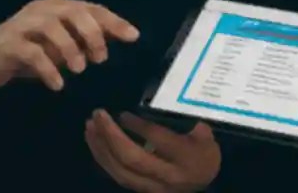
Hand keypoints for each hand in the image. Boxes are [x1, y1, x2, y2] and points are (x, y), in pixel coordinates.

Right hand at [0, 0, 138, 90]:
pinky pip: (32, 54)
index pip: (91, 8)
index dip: (113, 21)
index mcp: (57, 7)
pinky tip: (57, 84)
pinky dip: (48, 69)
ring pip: (52, 27)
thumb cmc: (25, 53)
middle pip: (74, 12)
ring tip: (79, 70)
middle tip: (100, 58)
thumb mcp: (57, 46)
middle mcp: (41, 10)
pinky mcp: (9, 44)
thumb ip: (81, 41)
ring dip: (70, 49)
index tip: (134, 36)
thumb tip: (112, 41)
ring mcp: (23, 25)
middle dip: (92, 34)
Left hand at [85, 110, 220, 192]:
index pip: (159, 142)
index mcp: (186, 160)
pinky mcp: (140, 190)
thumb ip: (193, 126)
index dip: (139, 127)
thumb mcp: (208, 138)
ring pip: (119, 170)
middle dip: (111, 135)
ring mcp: (152, 188)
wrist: (204, 185)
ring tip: (89, 126)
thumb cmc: (204, 156)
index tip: (122, 114)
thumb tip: (176, 113)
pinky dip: (103, 158)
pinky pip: (117, 176)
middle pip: (132, 158)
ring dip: (100, 147)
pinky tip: (94, 142)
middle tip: (98, 114)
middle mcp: (167, 177)